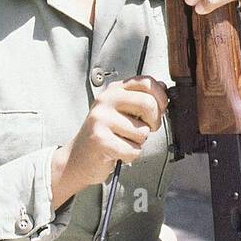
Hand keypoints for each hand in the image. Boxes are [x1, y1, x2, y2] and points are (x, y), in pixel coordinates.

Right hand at [51, 76, 168, 207]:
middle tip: (144, 130)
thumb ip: (140, 98)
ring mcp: (101, 119)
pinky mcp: (100, 139)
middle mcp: (106, 100)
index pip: (147, 82)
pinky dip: (130, 156)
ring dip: (138, 142)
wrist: (78, 157)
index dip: (160, 98)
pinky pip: (133, 149)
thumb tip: (162, 87)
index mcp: (114, 90)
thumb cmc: (104, 135)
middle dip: (154, 123)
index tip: (159, 110)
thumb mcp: (121, 110)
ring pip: (142, 131)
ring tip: (123, 141)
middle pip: (148, 104)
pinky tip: (117, 152)